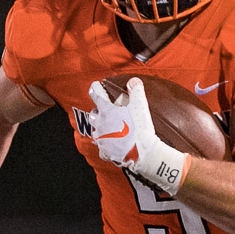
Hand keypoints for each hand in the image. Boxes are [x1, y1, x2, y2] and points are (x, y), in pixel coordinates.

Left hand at [88, 78, 187, 195]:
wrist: (141, 152)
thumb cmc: (140, 127)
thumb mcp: (140, 105)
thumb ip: (136, 90)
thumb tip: (133, 81)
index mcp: (106, 110)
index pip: (96, 95)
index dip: (95, 88)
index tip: (95, 85)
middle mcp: (100, 124)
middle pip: (93, 114)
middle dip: (97, 111)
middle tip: (103, 110)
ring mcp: (101, 139)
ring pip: (95, 131)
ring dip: (100, 128)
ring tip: (107, 128)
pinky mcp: (105, 152)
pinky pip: (102, 149)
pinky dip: (105, 147)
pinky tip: (110, 146)